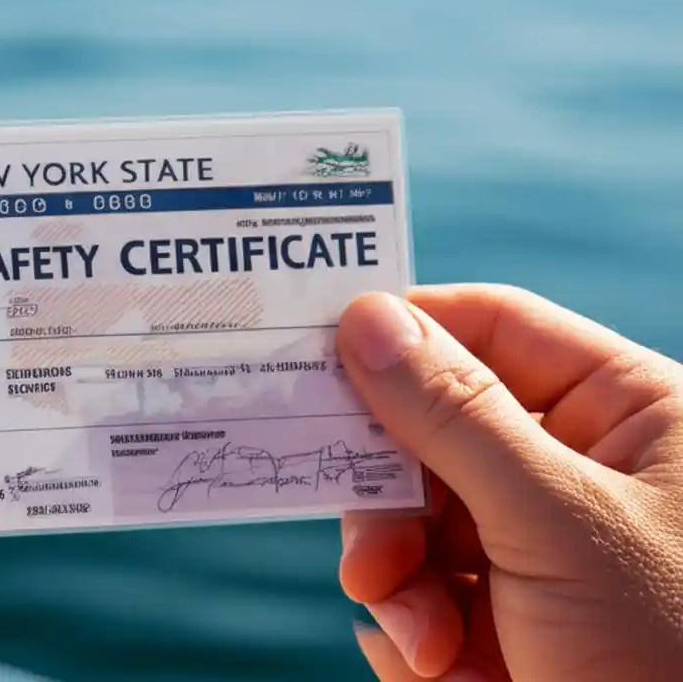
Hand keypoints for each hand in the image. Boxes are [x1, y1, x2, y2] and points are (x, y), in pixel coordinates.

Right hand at [336, 284, 682, 680]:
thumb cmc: (672, 653)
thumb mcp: (558, 523)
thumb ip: (455, 416)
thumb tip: (367, 319)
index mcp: (626, 413)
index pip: (493, 329)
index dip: (406, 333)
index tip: (317, 354)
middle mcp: (580, 469)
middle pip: (433, 435)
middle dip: (392, 506)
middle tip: (372, 558)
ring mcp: (542, 548)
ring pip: (415, 523)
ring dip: (400, 588)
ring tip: (428, 649)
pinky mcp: (511, 618)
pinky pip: (424, 595)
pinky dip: (414, 637)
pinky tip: (444, 675)